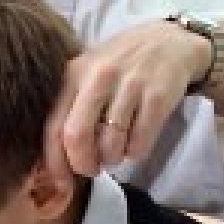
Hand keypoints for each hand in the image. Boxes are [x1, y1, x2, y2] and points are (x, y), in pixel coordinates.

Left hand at [45, 19, 210, 179]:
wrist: (169, 41)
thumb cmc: (121, 64)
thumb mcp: (88, 73)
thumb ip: (70, 108)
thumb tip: (55, 160)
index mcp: (73, 75)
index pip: (53, 127)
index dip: (55, 162)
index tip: (62, 183)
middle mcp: (98, 78)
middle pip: (77, 136)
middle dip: (83, 164)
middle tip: (93, 168)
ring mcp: (129, 86)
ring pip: (110, 144)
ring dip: (113, 158)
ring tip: (117, 150)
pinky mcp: (157, 96)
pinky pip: (139, 142)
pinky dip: (136, 152)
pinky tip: (136, 141)